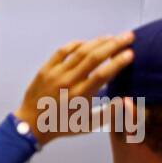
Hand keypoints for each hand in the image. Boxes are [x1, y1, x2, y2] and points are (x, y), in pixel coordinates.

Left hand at [16, 33, 134, 145]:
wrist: (30, 125)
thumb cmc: (62, 125)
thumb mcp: (87, 125)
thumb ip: (108, 113)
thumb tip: (126, 99)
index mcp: (80, 97)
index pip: (103, 74)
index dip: (118, 62)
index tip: (131, 53)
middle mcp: (68, 82)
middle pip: (94, 58)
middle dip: (114, 45)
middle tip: (129, 36)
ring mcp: (55, 74)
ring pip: (80, 52)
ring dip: (98, 42)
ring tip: (112, 37)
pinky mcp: (44, 70)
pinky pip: (62, 51)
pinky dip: (76, 44)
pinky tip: (88, 42)